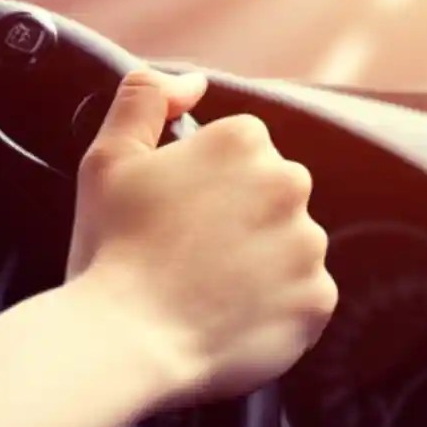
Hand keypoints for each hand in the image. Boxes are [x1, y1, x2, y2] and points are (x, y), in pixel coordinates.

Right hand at [67, 70, 337, 405]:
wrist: (123, 343)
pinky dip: (275, 308)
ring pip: (289, 246)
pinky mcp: (317, 301)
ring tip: (206, 289)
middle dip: (239, 218)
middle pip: (271, 194)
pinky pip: (303, 297)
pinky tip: (230, 317)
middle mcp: (289, 183)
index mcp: (244, 141)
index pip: (240, 151)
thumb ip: (146, 97)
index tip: (177, 214)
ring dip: (260, 263)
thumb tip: (192, 82)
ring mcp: (308, 245)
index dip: (205, 184)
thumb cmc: (111, 249)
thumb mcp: (109, 157)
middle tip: (188, 253)